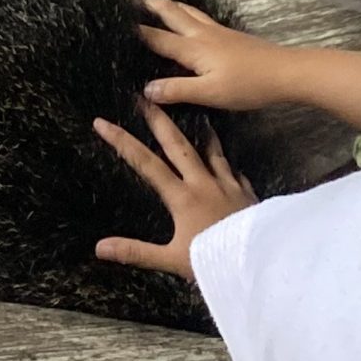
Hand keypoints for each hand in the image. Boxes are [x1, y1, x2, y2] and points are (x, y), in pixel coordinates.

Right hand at [91, 103, 256, 278]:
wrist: (260, 262)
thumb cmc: (214, 261)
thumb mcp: (171, 260)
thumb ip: (136, 251)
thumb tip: (100, 247)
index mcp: (182, 197)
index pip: (145, 163)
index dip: (122, 141)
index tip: (103, 122)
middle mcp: (203, 183)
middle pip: (177, 144)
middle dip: (158, 120)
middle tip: (145, 98)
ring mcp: (228, 185)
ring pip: (211, 150)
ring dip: (200, 131)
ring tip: (196, 113)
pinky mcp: (246, 193)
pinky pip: (234, 171)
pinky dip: (226, 163)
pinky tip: (227, 163)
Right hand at [135, 0, 291, 111]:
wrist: (286, 72)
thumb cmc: (248, 85)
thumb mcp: (209, 93)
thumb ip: (176, 90)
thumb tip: (145, 89)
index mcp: (193, 48)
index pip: (156, 37)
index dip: (134, 29)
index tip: (113, 19)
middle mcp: (202, 34)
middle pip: (171, 13)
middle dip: (149, 4)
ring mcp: (218, 32)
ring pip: (187, 11)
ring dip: (167, 4)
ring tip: (155, 1)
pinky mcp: (229, 35)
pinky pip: (199, 17)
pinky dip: (185, 12)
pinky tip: (190, 18)